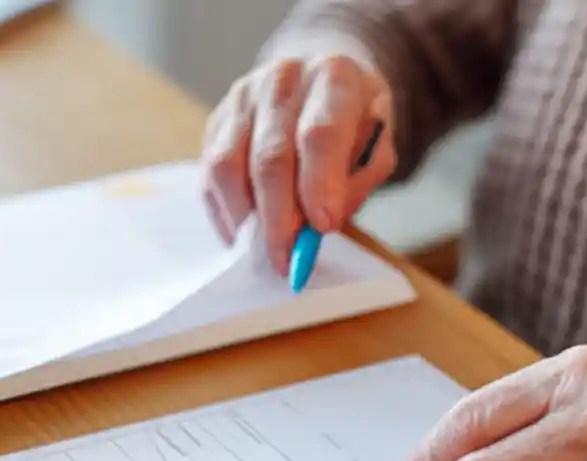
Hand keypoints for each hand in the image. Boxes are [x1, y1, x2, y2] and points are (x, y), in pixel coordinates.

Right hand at [201, 49, 396, 273]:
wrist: (321, 84)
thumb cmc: (354, 125)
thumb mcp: (376, 149)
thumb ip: (355, 184)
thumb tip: (320, 224)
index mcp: (334, 77)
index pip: (320, 134)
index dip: (319, 185)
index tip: (322, 227)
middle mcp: (283, 79)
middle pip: (270, 155)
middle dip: (278, 217)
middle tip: (286, 258)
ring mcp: (243, 97)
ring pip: (228, 164)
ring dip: (245, 218)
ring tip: (263, 251)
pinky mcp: (218, 120)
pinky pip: (210, 173)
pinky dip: (225, 212)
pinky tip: (244, 234)